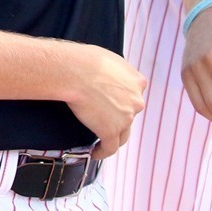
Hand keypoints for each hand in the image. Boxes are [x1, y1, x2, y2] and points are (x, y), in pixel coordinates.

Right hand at [61, 43, 146, 158]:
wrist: (74, 71)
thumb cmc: (84, 60)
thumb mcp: (107, 58)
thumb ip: (115, 70)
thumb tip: (106, 73)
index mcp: (137, 81)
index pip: (134, 94)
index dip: (122, 98)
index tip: (111, 100)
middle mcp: (136, 100)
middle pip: (129, 113)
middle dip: (117, 116)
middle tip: (100, 115)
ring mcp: (126, 118)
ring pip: (122, 133)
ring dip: (113, 136)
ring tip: (101, 139)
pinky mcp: (111, 131)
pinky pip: (109, 147)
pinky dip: (102, 151)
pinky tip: (95, 152)